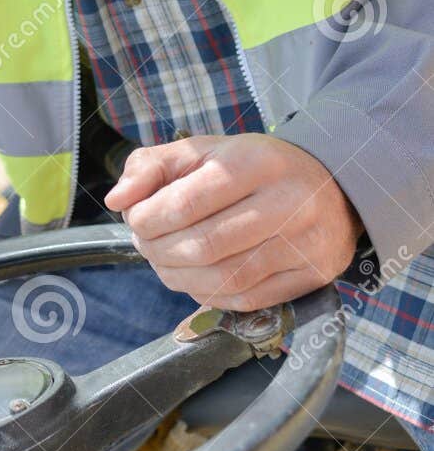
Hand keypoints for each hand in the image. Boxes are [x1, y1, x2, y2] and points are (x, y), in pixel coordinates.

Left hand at [103, 133, 362, 310]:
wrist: (332, 183)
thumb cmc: (254, 167)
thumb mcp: (204, 150)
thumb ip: (152, 166)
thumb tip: (118, 200)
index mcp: (256, 162)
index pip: (188, 201)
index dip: (149, 218)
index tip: (136, 219)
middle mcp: (288, 203)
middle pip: (204, 246)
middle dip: (159, 250)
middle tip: (145, 243)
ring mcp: (305, 244)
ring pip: (225, 278)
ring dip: (179, 277)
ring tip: (163, 262)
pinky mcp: (313, 276)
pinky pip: (248, 299)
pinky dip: (208, 295)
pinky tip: (194, 279)